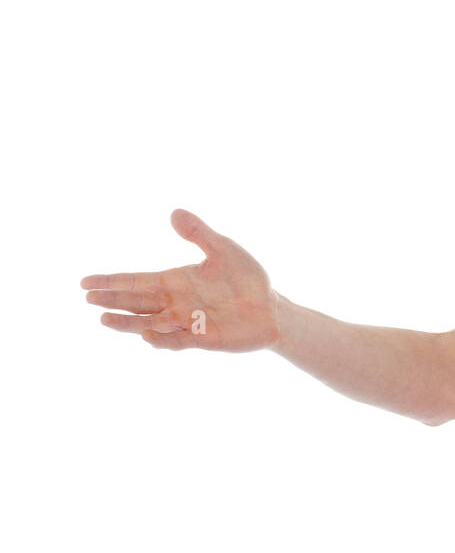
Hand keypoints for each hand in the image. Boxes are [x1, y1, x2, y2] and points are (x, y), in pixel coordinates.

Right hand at [81, 209, 279, 351]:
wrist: (271, 308)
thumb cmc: (247, 279)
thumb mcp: (224, 250)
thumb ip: (199, 234)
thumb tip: (174, 211)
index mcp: (176, 281)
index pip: (137, 281)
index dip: (112, 281)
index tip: (86, 282)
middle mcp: (176, 303)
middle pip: (137, 302)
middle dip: (113, 301)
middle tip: (89, 298)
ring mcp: (187, 323)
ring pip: (150, 323)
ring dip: (128, 322)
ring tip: (105, 320)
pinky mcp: (203, 339)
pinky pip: (177, 341)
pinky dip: (162, 339)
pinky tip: (148, 334)